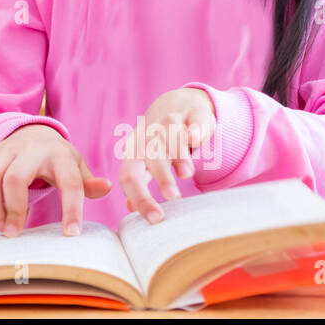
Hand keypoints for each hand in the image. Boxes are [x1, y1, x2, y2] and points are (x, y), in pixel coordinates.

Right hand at [0, 124, 111, 236]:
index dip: (71, 208)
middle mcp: (29, 150)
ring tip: (2, 228)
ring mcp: (5, 151)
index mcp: (59, 154)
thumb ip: (88, 181)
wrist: (34, 132)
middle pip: (16, 178)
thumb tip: (106, 187)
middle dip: (14, 209)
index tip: (71, 234)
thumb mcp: (77, 166)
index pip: (68, 181)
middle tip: (16, 233)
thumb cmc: (58, 158)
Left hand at [119, 87, 215, 224]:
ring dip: (177, 154)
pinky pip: (194, 121)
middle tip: (173, 197)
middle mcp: (150, 137)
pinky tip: (195, 139)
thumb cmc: (159, 143)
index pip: (130, 177)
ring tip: (186, 174)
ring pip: (170, 137)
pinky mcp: (194, 113)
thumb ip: (140, 182)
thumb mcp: (145, 162)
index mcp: (135, 153)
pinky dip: (194, 130)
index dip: (141, 197)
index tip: (156, 219)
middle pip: (150, 157)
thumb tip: (130, 209)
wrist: (178, 105)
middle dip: (160, 177)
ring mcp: (172, 122)